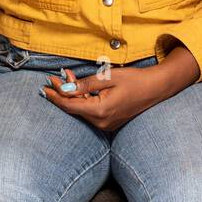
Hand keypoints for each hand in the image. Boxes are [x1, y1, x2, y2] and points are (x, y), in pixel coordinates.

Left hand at [41, 65, 170, 132]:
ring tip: (68, 77)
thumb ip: (85, 84)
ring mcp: (106, 125)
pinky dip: (83, 99)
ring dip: (73, 95)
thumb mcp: (108, 78)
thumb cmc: (134, 80)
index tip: (45, 85)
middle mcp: (101, 122)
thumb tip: (65, 89)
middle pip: (74, 108)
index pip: (69, 105)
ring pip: (82, 109)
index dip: (55, 95)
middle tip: (56, 77)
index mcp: (100, 111)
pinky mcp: (109, 122)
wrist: (156, 88)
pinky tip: (80, 88)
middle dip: (64, 92)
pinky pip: (91, 111)